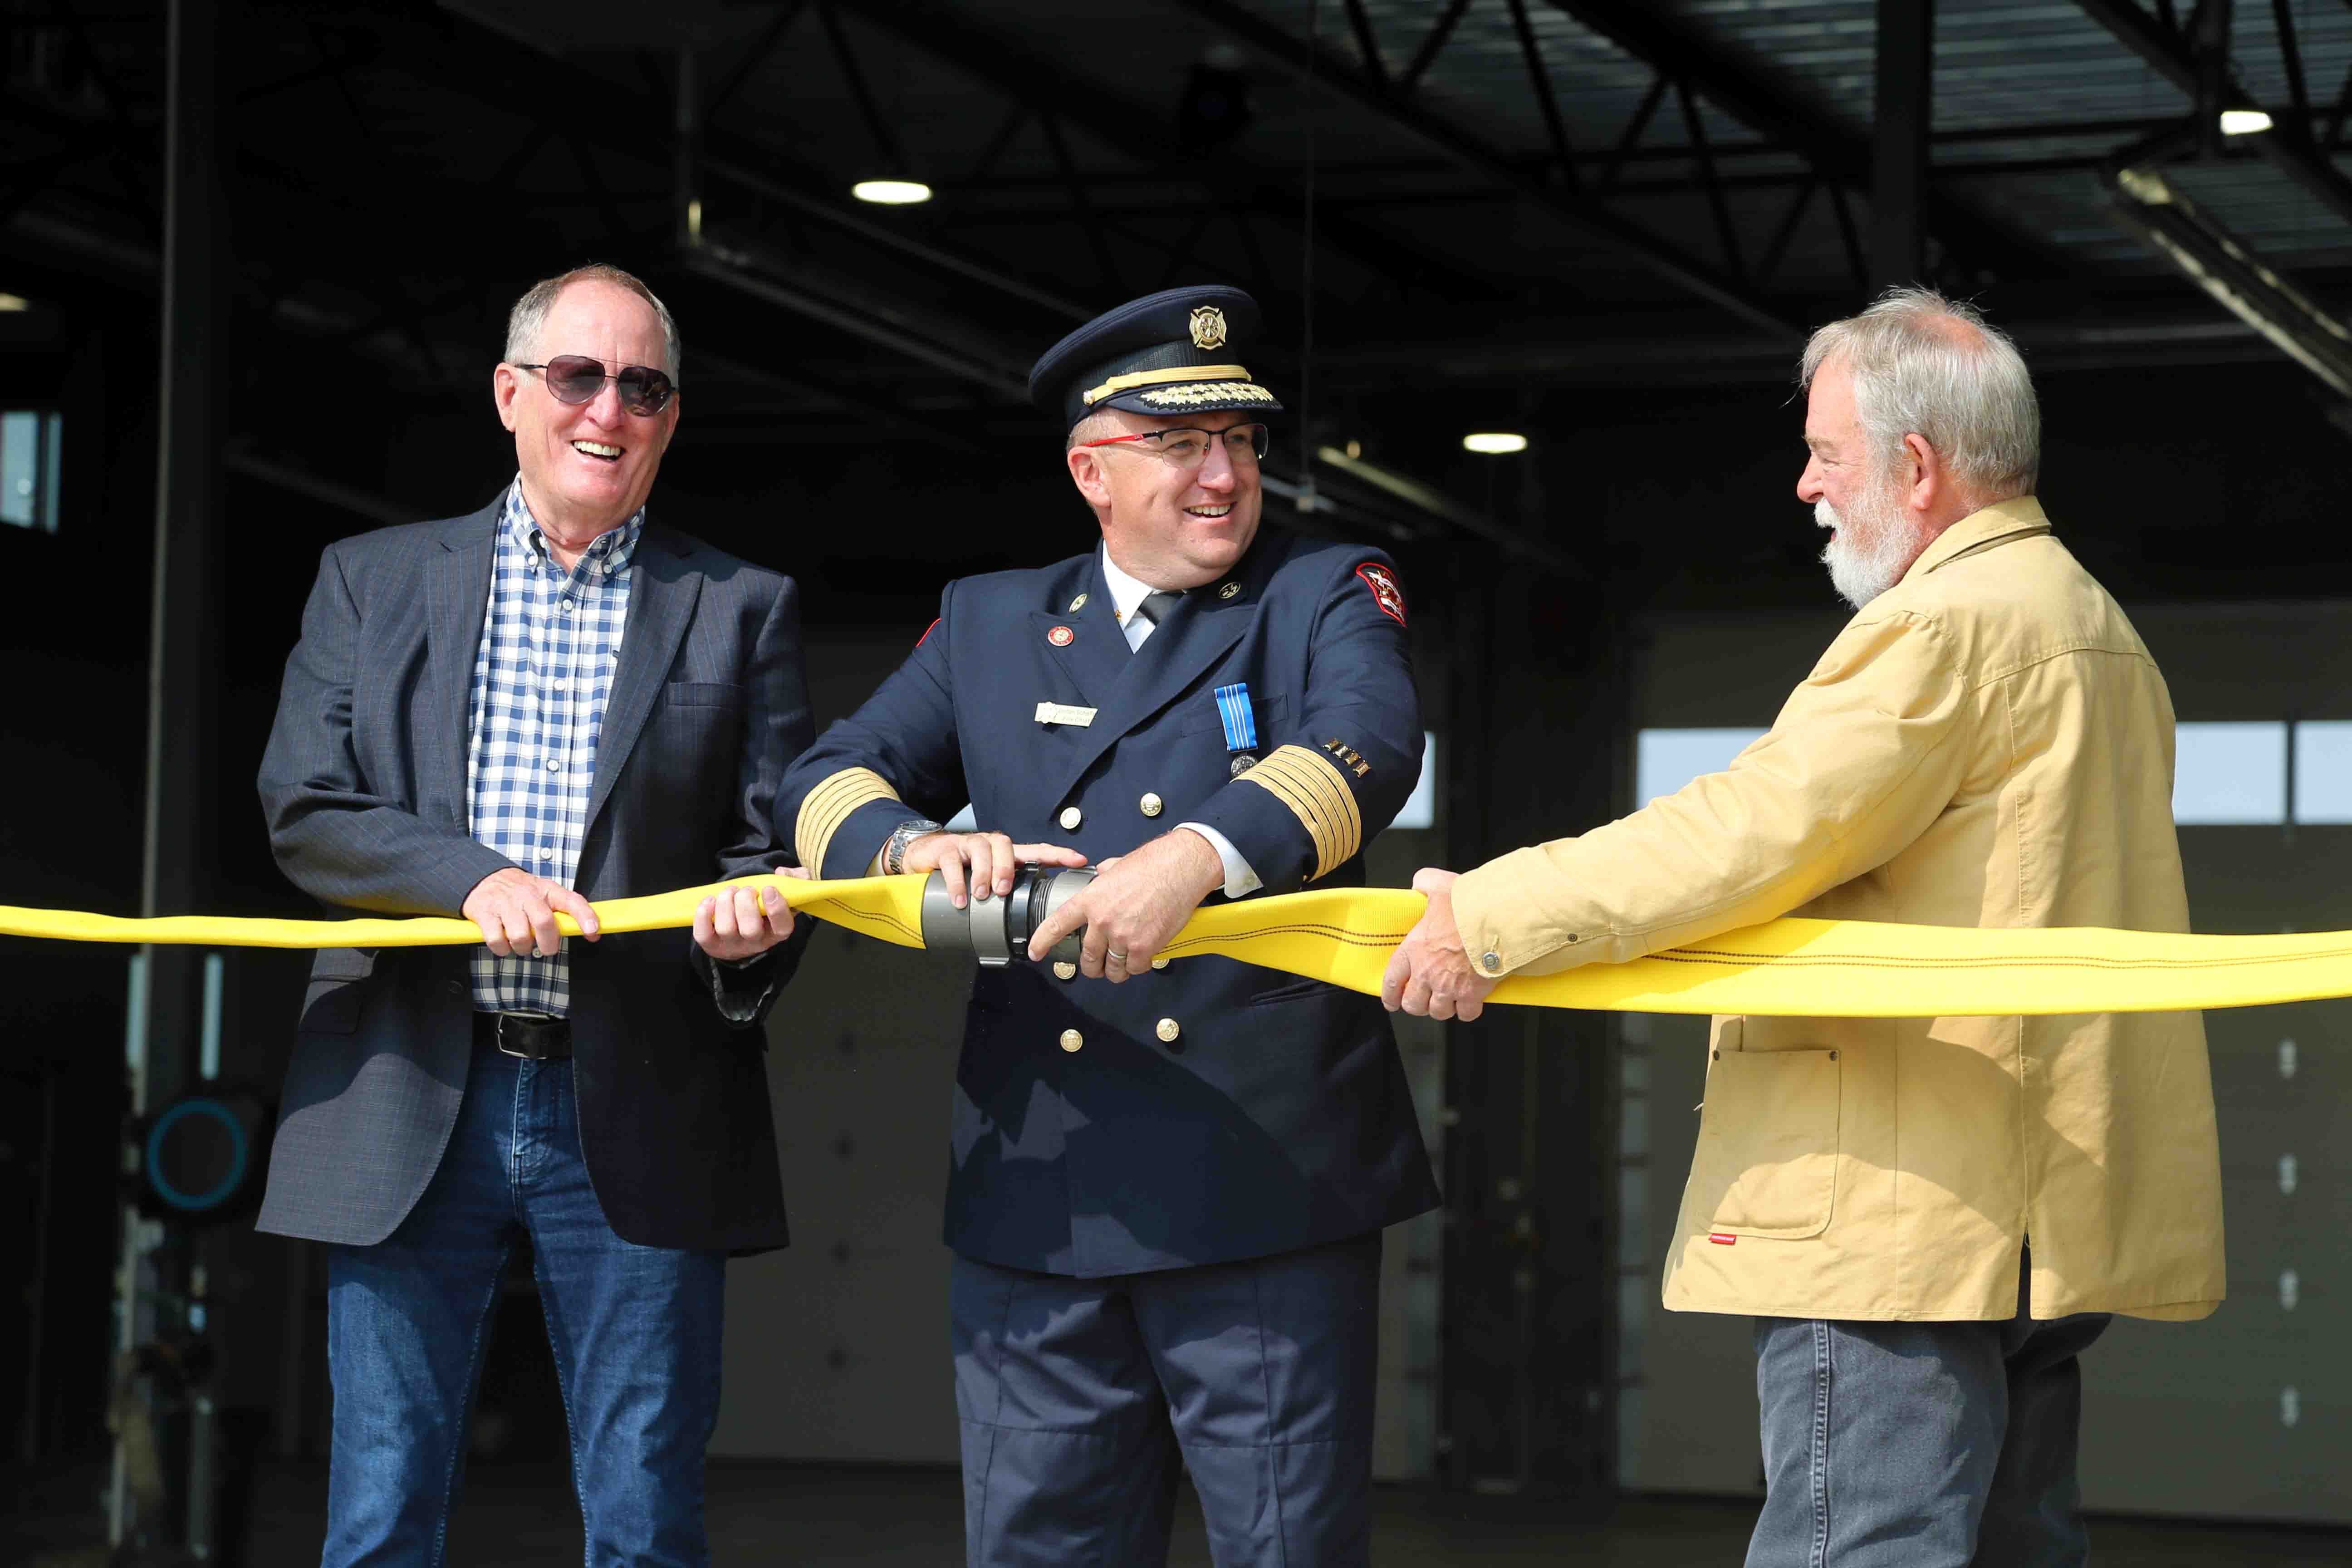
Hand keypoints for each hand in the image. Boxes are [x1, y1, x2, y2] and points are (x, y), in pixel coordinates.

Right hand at [463, 867, 600, 957]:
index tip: (593, 932)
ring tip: (521, 944)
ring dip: (523, 948)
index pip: (572, 900)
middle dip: (548, 944)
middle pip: (544, 923)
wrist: (485, 877)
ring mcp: (505, 903)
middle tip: (546, 949)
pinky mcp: (485, 913)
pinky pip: (497, 940)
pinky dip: (502, 949)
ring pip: (520, 936)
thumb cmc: (521, 892)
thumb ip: (563, 911)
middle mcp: (527, 895)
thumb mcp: (544, 893)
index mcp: (547, 890)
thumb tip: (591, 932)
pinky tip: (504, 944)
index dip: (585, 916)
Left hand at [693, 868, 807, 961]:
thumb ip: (795, 877)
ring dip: (725, 902)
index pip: (782, 927)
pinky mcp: (712, 945)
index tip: (769, 889)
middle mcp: (756, 942)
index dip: (776, 908)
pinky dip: (703, 914)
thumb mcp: (786, 891)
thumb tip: (782, 872)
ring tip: (729, 892)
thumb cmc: (765, 904)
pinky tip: (710, 900)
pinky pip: (703, 934)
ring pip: (726, 928)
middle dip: (745, 902)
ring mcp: (733, 945)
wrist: (742, 923)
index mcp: (778, 931)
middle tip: (746, 890)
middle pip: (750, 929)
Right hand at [901, 831, 1086, 908]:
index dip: (1058, 854)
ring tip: (981, 896)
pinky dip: (958, 883)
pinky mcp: (946, 850)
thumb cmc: (964, 870)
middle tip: (1004, 890)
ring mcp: (968, 845)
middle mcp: (989, 846)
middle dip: (1007, 867)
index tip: (1079, 861)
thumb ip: (1008, 893)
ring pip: (981, 849)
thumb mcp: (988, 881)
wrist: (924, 857)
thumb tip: (1034, 922)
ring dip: (983, 874)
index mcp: (1006, 855)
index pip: (1036, 850)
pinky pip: (953, 863)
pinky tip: (960, 901)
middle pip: (1005, 845)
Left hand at [1025, 829, 1223, 981]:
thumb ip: (1103, 876)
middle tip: (1097, 967)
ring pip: (1112, 969)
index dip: (1043, 941)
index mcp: (1091, 899)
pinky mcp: (1145, 947)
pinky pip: (1135, 968)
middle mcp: (1102, 921)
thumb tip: (1101, 875)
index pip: (1058, 924)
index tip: (1035, 952)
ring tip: (1121, 966)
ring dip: (1116, 971)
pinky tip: (1143, 957)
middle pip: (1088, 957)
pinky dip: (1138, 966)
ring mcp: (1123, 936)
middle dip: (1091, 967)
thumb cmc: (1152, 863)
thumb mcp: (1116, 866)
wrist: (1180, 868)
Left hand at [1381, 868, 1499, 1021]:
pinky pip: (1466, 1013)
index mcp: (1414, 949)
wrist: (1496, 921)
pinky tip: (1470, 1002)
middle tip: (1423, 1000)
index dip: (1390, 994)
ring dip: (1442, 1008)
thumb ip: (1425, 883)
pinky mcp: (1472, 994)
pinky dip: (1468, 1010)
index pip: (1392, 979)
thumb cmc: (1467, 905)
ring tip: (1448, 1000)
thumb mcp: (1439, 885)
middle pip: (1413, 1004)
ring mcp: (1449, 986)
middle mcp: (1427, 972)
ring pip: (1439, 1012)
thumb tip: (1420, 884)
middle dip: (1417, 1004)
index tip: (1391, 1001)